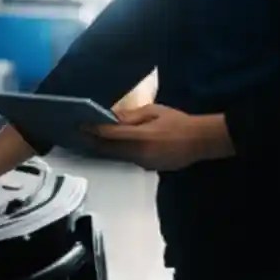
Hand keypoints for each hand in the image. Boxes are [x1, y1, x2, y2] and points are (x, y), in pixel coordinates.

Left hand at [90, 104, 233, 171]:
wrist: (200, 141)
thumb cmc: (177, 122)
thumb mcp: (154, 111)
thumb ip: (131, 116)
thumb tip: (111, 117)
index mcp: (141, 137)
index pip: (111, 135)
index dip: (94, 131)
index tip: (81, 126)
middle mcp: (140, 153)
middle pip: (110, 149)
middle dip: (94, 142)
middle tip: (79, 135)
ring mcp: (144, 163)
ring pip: (117, 157)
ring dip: (104, 149)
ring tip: (90, 141)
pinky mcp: (148, 168)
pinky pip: (128, 160)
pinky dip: (117, 153)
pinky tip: (110, 148)